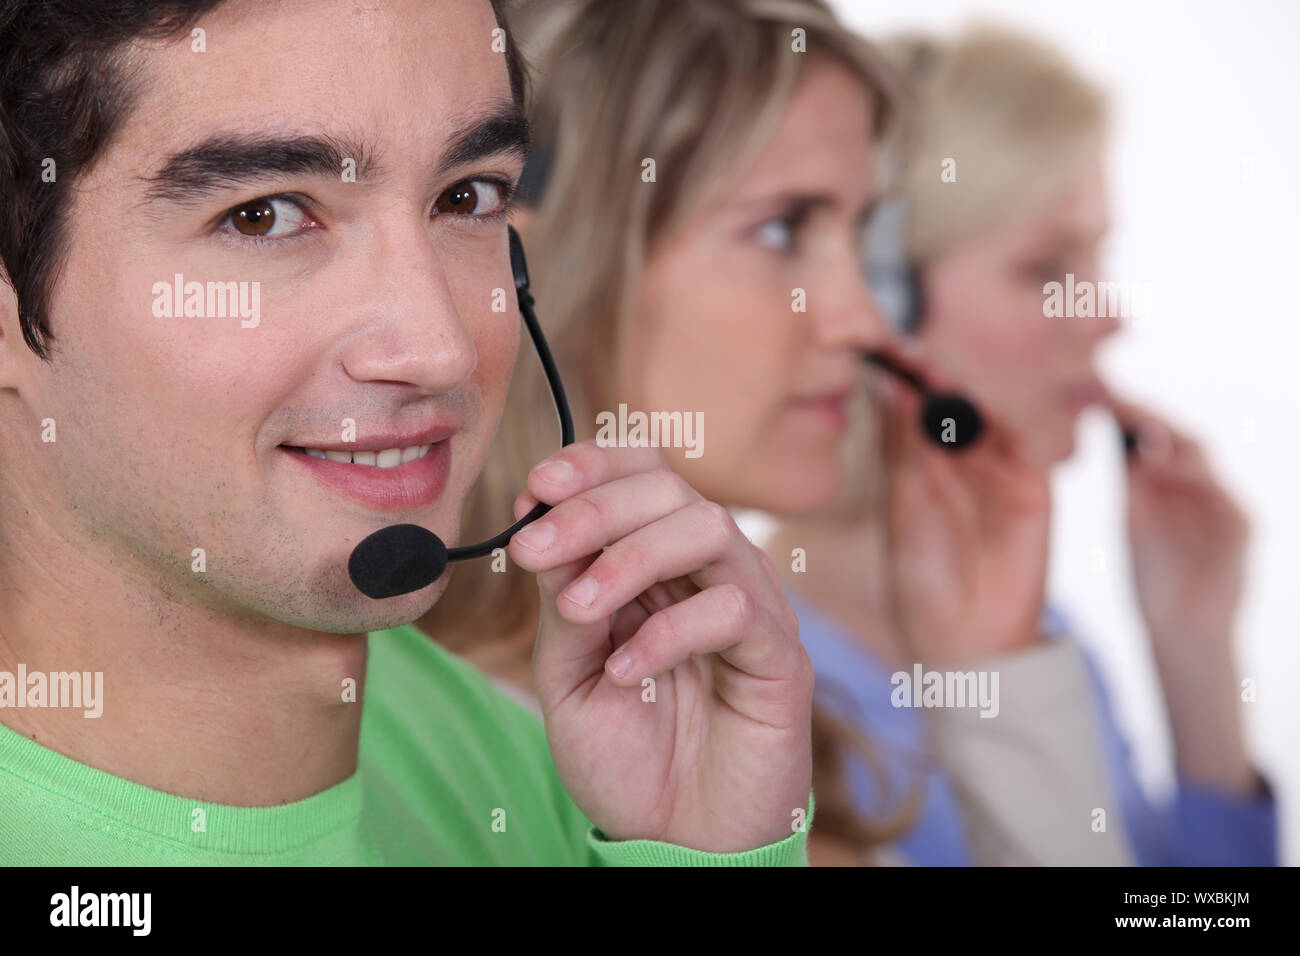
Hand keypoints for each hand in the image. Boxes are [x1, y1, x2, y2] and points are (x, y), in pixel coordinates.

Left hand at [507, 441, 812, 851]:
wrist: (676, 841)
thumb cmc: (626, 757)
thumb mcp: (568, 677)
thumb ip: (564, 605)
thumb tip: (543, 527)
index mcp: (660, 565)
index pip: (642, 477)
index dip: (593, 466)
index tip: (533, 488)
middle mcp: (709, 574)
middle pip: (670, 490)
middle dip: (594, 509)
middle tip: (533, 548)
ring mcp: (752, 609)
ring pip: (709, 530)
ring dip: (630, 557)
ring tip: (578, 611)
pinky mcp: (781, 657)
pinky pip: (735, 609)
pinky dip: (670, 632)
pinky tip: (623, 672)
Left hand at [873, 368, 1051, 664]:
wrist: (964, 638)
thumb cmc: (921, 576)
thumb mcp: (903, 503)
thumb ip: (901, 445)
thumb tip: (888, 382)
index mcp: (923, 458)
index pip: (916, 400)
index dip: (905, 373)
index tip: (885, 348)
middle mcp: (964, 455)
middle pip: (957, 397)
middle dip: (937, 370)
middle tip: (912, 351)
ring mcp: (1002, 467)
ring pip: (993, 412)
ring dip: (971, 389)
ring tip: (942, 373)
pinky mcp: (1037, 486)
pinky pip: (1032, 442)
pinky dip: (1015, 420)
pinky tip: (989, 405)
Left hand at [1107, 394, 1256, 791]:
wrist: (1182, 632)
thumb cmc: (1155, 577)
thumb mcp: (1135, 521)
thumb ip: (1132, 482)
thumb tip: (1107, 436)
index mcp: (1170, 479)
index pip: (1151, 432)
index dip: (1125, 411)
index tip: (1090, 395)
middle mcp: (1200, 482)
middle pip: (1176, 434)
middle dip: (1146, 415)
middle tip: (1112, 399)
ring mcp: (1223, 501)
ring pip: (1201, 457)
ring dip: (1169, 442)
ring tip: (1139, 432)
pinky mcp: (1241, 528)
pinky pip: (1225, 497)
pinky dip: (1198, 481)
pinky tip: (1167, 470)